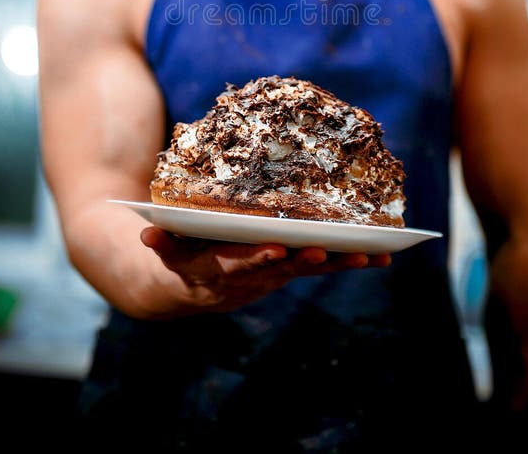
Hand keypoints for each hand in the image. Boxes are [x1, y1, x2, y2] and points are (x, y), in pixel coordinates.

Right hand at [141, 226, 390, 313]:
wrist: (182, 293)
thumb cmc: (174, 258)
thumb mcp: (163, 251)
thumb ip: (159, 242)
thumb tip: (145, 234)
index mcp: (219, 270)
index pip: (240, 264)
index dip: (258, 258)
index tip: (276, 250)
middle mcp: (251, 278)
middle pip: (283, 269)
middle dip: (307, 259)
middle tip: (331, 249)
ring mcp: (272, 277)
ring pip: (310, 269)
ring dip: (341, 262)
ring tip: (373, 255)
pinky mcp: (286, 271)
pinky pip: (320, 266)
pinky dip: (349, 261)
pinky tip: (382, 256)